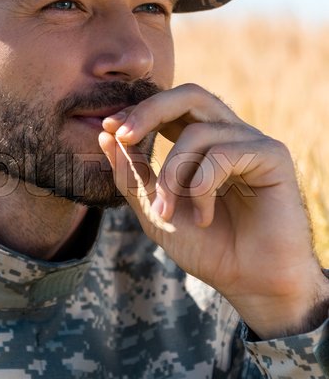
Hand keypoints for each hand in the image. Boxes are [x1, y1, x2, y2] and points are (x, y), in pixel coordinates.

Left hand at [98, 83, 328, 337]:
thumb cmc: (207, 248)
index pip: (170, 108)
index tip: (107, 129)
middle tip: (124, 135)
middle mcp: (230, 136)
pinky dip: (202, 187)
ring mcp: (252, 144)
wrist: (248, 283)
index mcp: (203, 144)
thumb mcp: (156, 210)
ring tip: (166, 211)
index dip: (138, 112)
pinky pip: (223, 154)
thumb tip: (106, 136)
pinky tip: (204, 217)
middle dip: (150, 111)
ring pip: (198, 132)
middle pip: (190, 95)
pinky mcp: (272, 156)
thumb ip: (132, 175)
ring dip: (172, 174)